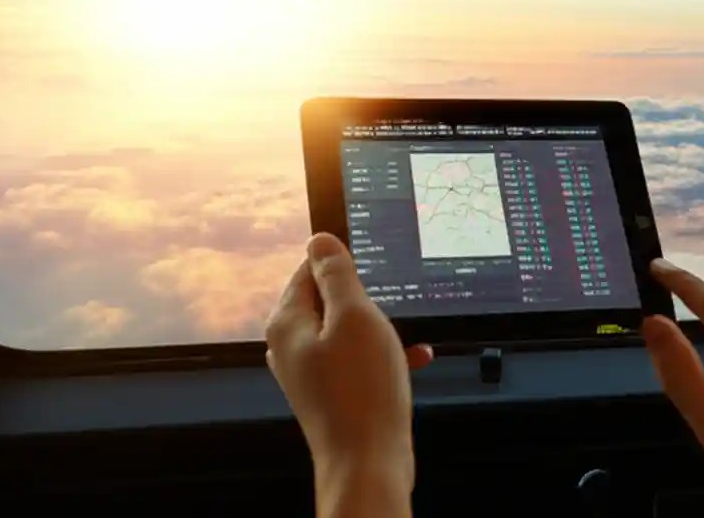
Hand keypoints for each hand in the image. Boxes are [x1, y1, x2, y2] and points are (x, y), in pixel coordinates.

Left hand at [265, 233, 433, 517]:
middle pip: (328, 299)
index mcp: (287, 322)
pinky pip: (358, 360)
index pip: (307, 269)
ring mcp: (311, 372)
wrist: (368, 464)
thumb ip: (336, 275)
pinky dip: (384, 355)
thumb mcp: (355, 317)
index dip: (340, 261)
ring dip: (380, 329)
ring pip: (348, 331)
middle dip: (365, 299)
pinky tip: (415, 357)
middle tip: (391, 304)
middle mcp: (291, 346)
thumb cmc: (362, 392)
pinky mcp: (332, 393)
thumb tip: (320, 240)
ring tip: (405, 334)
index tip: (371, 260)